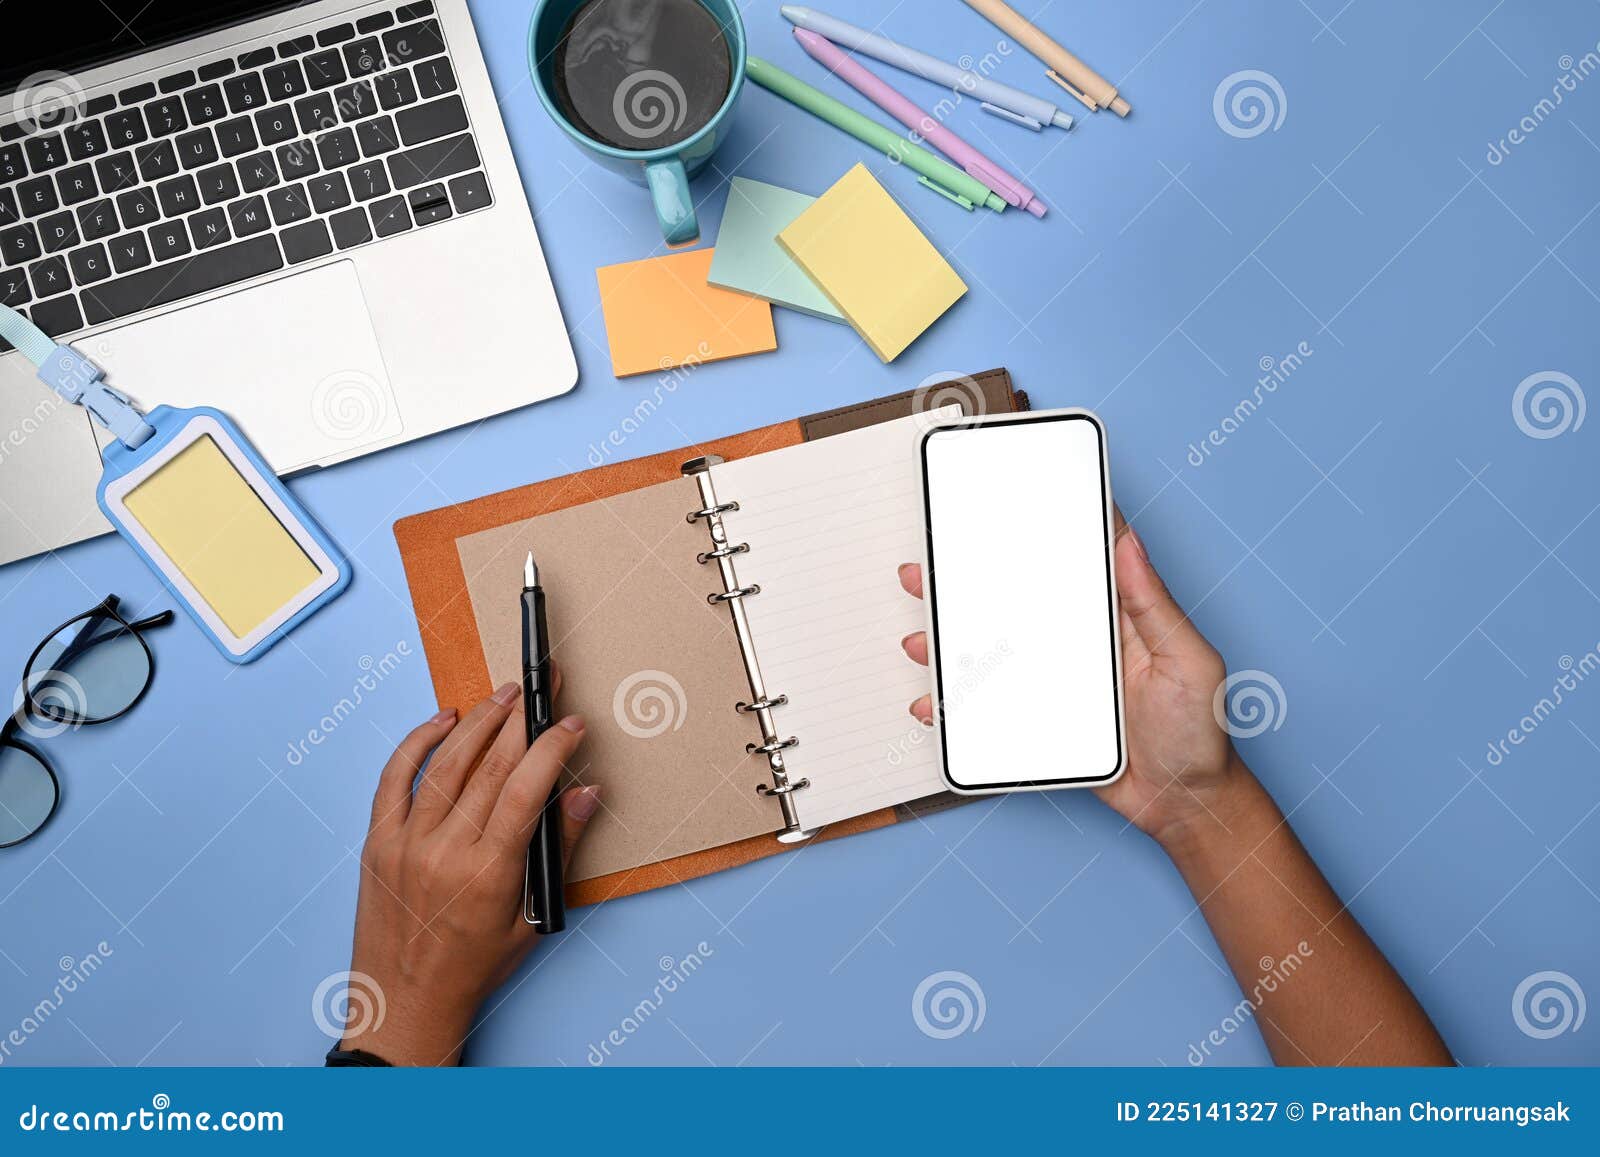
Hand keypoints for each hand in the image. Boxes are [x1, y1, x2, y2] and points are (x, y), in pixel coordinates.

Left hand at [340, 675, 600, 1064]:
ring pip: (446, 764)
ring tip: (504, 694)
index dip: (553, 748)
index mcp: (489, 873)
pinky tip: (443, 720)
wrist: (404, 1004)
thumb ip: (558, 848)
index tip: (571, 723)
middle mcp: (445, 852)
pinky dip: (417, 743)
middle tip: (541, 687)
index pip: (527, 789)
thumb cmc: (472, 968)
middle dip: (523, 719)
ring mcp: (405, 844)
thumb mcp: (531, 916)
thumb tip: (587, 793)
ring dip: (479, 721)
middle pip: (491, 766)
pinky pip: (394, 779)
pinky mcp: (377, 844)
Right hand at [898, 510, 1247, 848]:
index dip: (1044, 530)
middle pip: (1016, 602)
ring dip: (951, 641)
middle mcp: (1080, 643)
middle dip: (970, 581)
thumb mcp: (1189, 661)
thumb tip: (1131, 545)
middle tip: (934, 563)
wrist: (1183, 803)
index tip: (1008, 505)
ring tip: (922, 636)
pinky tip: (936, 702)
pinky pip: (989, 705)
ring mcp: (1055, 680)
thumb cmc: (1198, 733)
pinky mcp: (1039, 717)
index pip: (1076, 562)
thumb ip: (1156, 605)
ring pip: (992, 651)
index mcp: (1117, 617)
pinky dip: (957, 704)